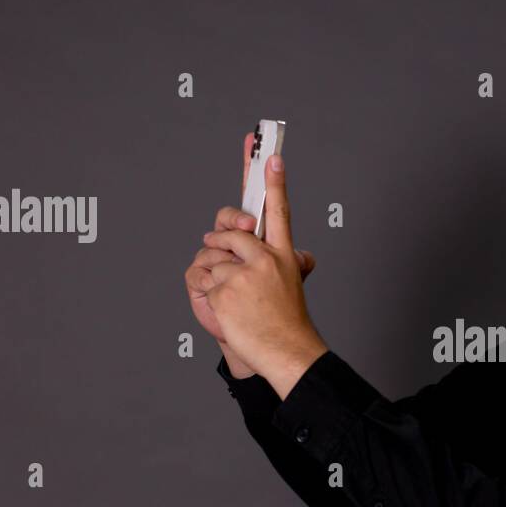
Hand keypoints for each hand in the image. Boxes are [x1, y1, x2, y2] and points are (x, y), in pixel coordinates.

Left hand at [198, 136, 327, 396]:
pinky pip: (201, 278)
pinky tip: (224, 309)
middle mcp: (266, 259)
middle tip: (224, 261)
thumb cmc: (288, 322)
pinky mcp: (225, 290)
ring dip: (212, 275)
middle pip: (230, 231)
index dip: (274, 182)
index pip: (279, 210)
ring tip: (232, 298)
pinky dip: (206, 293)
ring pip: (210, 257)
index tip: (270, 154)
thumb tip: (304, 255)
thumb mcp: (294, 285)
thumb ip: (292, 262)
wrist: (286, 351)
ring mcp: (244, 274)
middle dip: (219, 243)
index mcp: (283, 255)